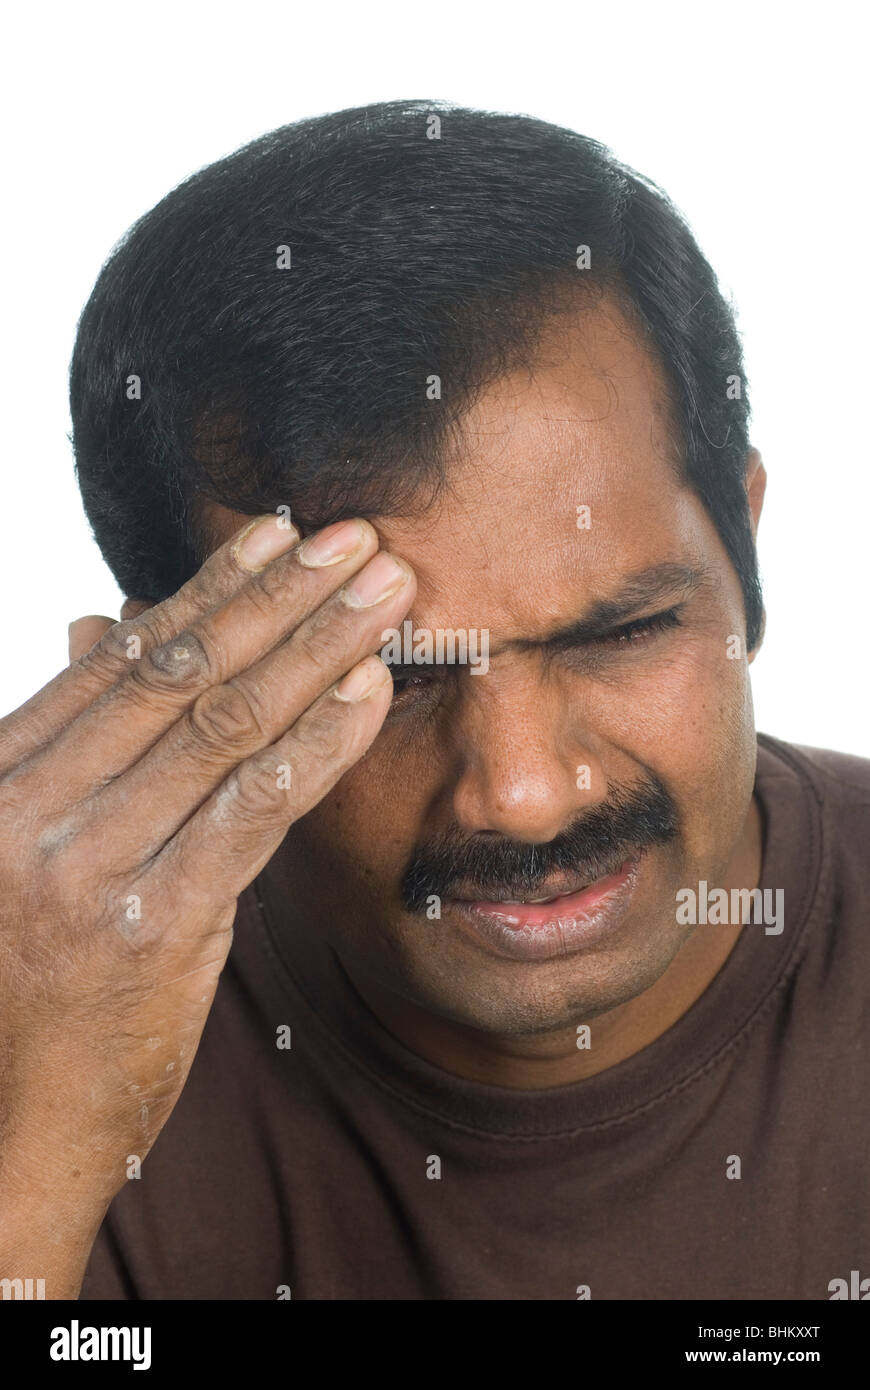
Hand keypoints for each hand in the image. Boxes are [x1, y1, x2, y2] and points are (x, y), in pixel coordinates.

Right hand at [0, 514, 413, 1270]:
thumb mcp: (29, 844)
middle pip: (179, 674)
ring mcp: (84, 868)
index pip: (120, 658)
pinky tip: (372, 692)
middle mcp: (29, 810)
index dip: (208, 588)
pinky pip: (254, 807)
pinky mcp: (150, 925)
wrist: (15, 1124)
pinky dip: (321, 741)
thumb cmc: (31, 979)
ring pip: (223, 727)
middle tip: (358, 540)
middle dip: (281, 598)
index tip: (278, 535)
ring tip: (387, 592)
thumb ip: (70, 738)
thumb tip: (96, 621)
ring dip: (318, 648)